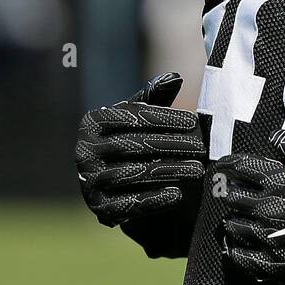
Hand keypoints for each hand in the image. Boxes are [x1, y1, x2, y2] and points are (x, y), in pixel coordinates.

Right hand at [75, 72, 206, 227]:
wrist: (115, 183)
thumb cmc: (132, 139)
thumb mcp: (138, 116)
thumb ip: (154, 96)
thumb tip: (175, 78)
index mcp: (92, 123)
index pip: (130, 117)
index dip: (163, 119)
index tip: (192, 122)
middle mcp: (84, 150)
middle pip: (133, 145)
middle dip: (171, 145)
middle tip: (200, 148)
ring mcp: (89, 180)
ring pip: (133, 173)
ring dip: (169, 171)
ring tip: (197, 169)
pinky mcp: (98, 207)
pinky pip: (128, 202)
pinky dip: (154, 199)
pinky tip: (177, 193)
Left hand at [217, 129, 284, 284]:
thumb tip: (276, 137)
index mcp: (278, 183)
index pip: (240, 169)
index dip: (230, 165)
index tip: (226, 167)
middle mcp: (267, 210)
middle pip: (231, 198)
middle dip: (229, 193)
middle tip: (230, 193)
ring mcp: (268, 239)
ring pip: (233, 227)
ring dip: (232, 220)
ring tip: (238, 220)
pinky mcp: (274, 264)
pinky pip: (242, 258)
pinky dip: (235, 251)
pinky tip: (237, 247)